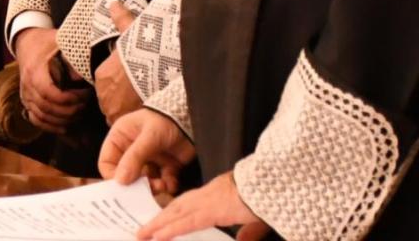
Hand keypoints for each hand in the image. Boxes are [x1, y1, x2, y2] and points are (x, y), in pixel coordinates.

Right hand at [11, 26, 87, 132]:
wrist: (28, 42)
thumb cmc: (47, 43)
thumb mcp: (61, 43)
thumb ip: (71, 58)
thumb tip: (84, 78)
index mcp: (34, 72)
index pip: (48, 93)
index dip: (68, 99)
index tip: (84, 95)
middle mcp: (27, 86)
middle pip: (47, 108)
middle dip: (69, 111)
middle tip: (86, 105)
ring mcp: (25, 95)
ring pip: (42, 117)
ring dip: (63, 120)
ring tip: (79, 113)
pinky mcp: (27, 101)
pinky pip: (36, 120)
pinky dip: (50, 127)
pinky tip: (66, 127)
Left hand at [94, 3, 141, 123]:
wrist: (160, 73)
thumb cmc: (145, 53)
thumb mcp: (132, 33)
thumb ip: (121, 20)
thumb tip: (113, 3)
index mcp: (102, 75)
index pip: (106, 84)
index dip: (118, 85)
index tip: (132, 83)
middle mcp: (103, 94)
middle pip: (110, 101)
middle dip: (120, 100)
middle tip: (138, 95)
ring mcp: (113, 110)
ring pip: (116, 114)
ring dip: (126, 112)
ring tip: (143, 106)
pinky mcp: (125, 122)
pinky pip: (126, 124)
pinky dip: (133, 122)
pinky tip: (145, 116)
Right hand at [99, 108, 195, 195]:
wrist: (191, 116)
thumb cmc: (164, 119)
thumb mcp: (148, 137)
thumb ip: (134, 158)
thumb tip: (120, 181)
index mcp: (120, 139)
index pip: (107, 163)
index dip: (112, 176)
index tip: (123, 187)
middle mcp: (131, 151)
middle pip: (126, 175)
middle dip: (136, 184)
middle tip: (145, 190)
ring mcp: (149, 159)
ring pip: (145, 181)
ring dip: (153, 186)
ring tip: (161, 185)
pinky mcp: (166, 166)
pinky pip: (163, 181)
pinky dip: (167, 185)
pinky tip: (171, 183)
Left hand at [136, 172, 267, 240]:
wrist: (277, 183)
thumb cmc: (270, 196)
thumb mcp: (258, 218)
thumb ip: (249, 231)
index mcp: (218, 193)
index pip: (189, 203)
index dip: (173, 212)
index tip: (159, 221)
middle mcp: (209, 194)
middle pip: (178, 207)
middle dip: (160, 219)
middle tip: (143, 231)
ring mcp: (210, 200)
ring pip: (177, 213)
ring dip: (158, 225)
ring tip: (141, 235)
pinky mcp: (213, 210)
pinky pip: (187, 221)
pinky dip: (171, 229)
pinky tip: (156, 236)